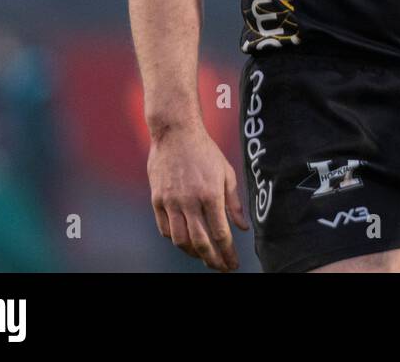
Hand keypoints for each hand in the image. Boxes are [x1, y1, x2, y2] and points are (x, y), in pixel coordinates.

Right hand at [148, 121, 248, 270]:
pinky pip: (165, 228)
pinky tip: (185, 240)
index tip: (233, 264)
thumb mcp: (226, 173)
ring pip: (180, 240)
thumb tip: (243, 227)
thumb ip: (234, 203)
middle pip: (200, 242)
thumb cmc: (205, 151)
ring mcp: (170, 201)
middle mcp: (189, 201)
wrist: (176, 133)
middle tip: (220, 267)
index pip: (220, 233)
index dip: (227, 253)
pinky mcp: (157, 200)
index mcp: (210, 194)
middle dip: (212, 259)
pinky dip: (176, 239)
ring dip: (193, 253)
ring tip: (204, 256)